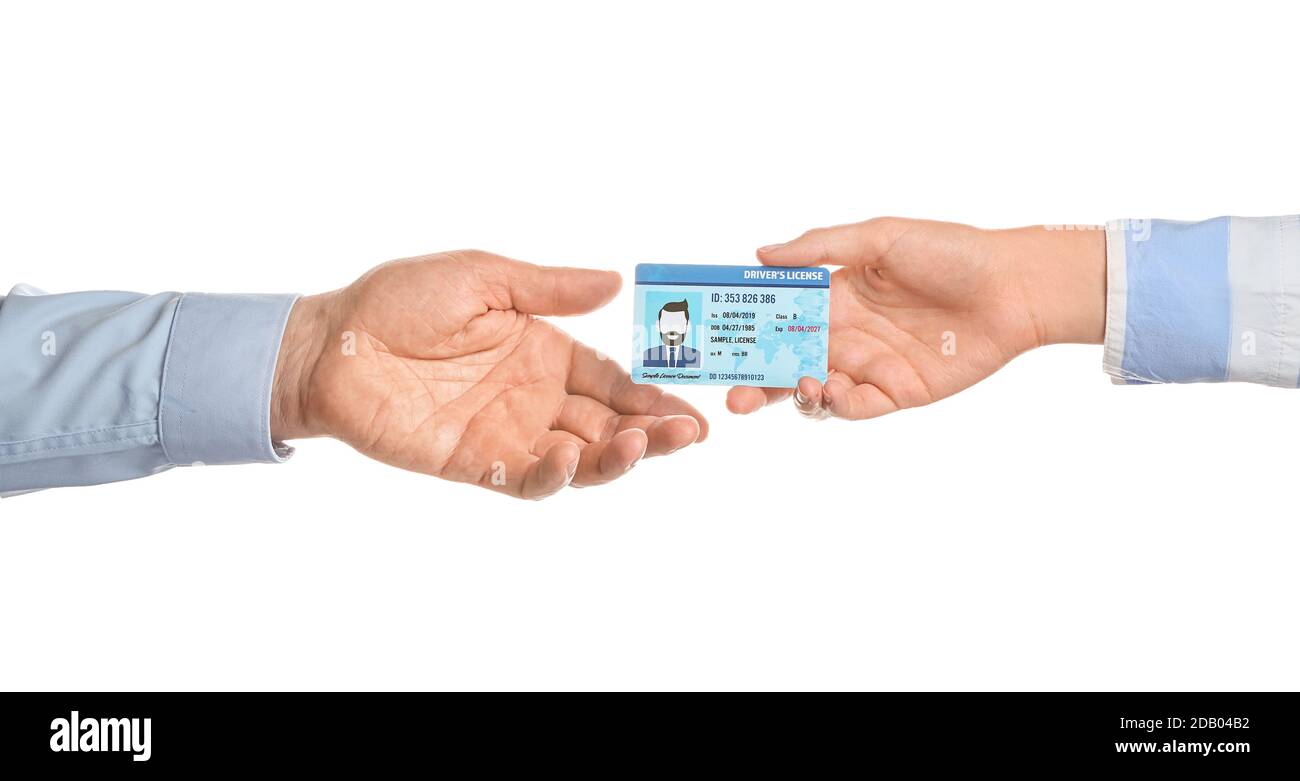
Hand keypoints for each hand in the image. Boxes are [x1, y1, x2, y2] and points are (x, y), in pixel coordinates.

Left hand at [271, 250, 706, 498]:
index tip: (688, 401)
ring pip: (581, 458)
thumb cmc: (399, 301)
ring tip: (643, 445)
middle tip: (690, 433)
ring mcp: (509, 433)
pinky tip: (571, 457)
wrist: (333, 344)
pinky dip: (556, 476)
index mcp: (544, 351)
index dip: (650, 391)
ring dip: (619, 458)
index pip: (612, 378)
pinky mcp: (477, 463)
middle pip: (609, 424)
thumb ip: (551, 290)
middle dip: (653, 431)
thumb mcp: (485, 277)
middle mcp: (535, 397)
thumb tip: (617, 282)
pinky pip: (528, 479)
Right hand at [727, 218, 1104, 419]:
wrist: (1012, 286)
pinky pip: (852, 406)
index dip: (745, 328)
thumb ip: (820, 247)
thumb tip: (760, 254)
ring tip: (794, 385)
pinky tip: (826, 390)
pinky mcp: (896, 392)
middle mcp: (845, 333)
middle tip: (731, 395)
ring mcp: (868, 365)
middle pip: (784, 362)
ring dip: (790, 395)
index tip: (715, 336)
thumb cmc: (951, 251)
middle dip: (753, 380)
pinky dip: (831, 405)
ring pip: (811, 390)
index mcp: (835, 294)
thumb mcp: (880, 237)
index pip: (777, 315)